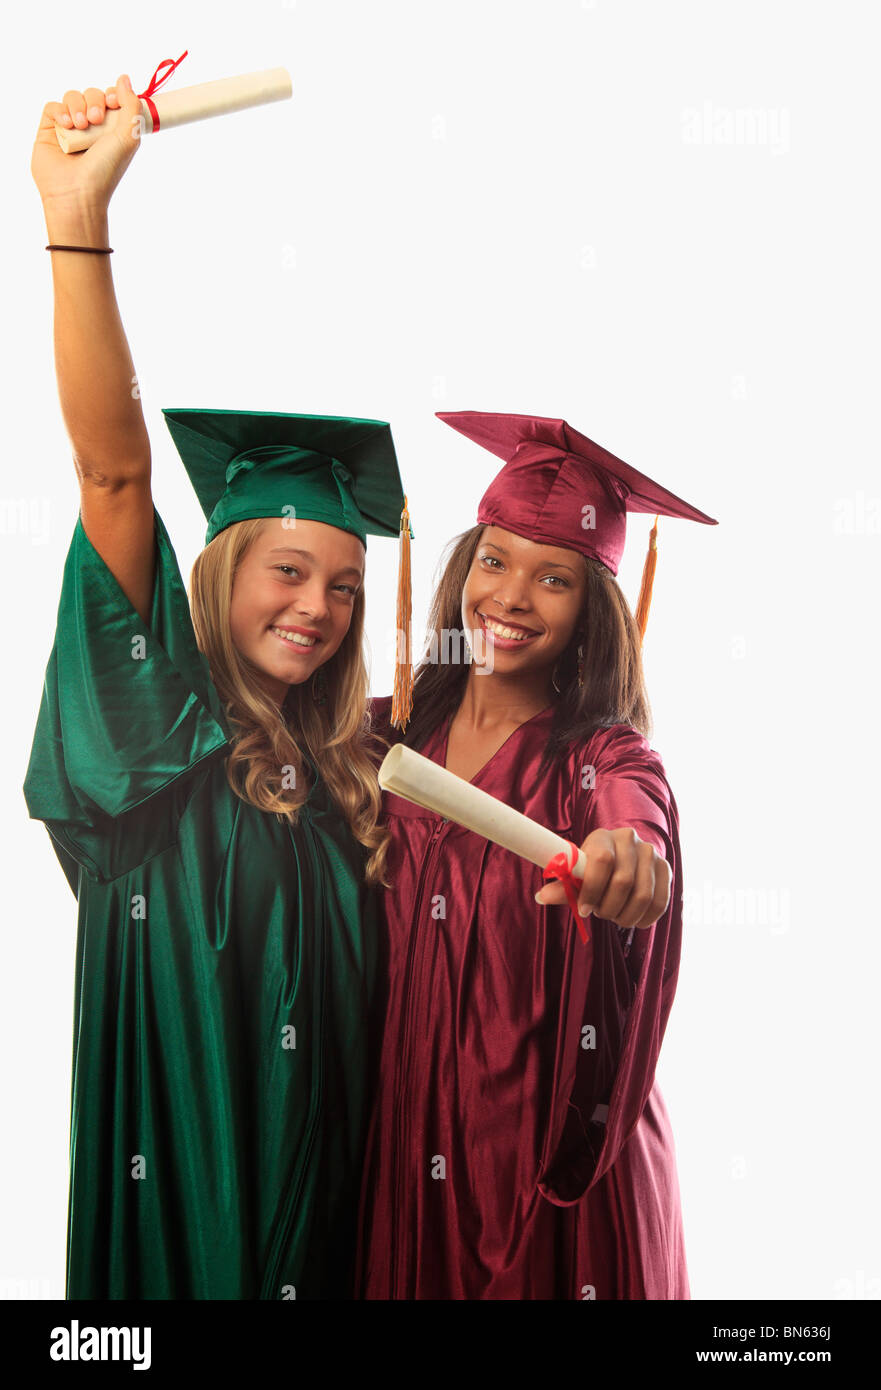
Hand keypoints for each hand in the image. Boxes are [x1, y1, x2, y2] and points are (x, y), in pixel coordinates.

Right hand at [32, 73, 141, 220]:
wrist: (78, 193)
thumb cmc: (106, 170)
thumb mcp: (128, 138)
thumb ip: (131, 106)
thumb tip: (124, 78)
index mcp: (112, 130)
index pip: (111, 99)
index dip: (112, 95)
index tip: (114, 102)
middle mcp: (91, 128)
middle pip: (92, 95)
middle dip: (95, 101)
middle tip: (96, 120)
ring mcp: (70, 129)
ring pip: (72, 97)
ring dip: (78, 106)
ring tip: (81, 126)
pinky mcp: (50, 131)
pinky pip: (53, 107)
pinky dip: (60, 111)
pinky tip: (66, 125)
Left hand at [535, 827, 670, 928]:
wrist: (621, 858)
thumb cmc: (593, 870)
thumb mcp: (577, 876)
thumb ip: (563, 887)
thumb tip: (541, 897)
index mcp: (602, 837)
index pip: (601, 861)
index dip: (591, 890)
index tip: (583, 910)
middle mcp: (629, 840)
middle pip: (623, 882)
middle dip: (608, 907)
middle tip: (600, 914)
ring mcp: (651, 853)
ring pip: (643, 896)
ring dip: (625, 916)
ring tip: (614, 915)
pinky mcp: (666, 869)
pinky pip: (659, 902)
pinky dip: (645, 919)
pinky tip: (633, 920)